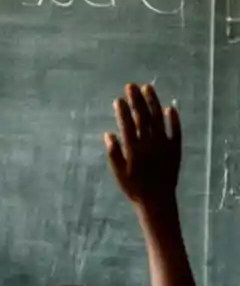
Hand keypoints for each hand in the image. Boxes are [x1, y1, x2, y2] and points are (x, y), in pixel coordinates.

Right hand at [105, 83, 179, 209]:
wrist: (157, 199)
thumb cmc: (133, 187)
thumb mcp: (118, 173)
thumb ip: (114, 153)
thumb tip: (109, 134)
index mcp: (134, 150)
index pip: (127, 125)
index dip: (122, 111)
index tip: (118, 99)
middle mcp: (150, 144)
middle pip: (143, 118)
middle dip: (136, 101)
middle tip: (131, 86)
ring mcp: (164, 146)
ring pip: (159, 120)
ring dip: (153, 103)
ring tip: (148, 88)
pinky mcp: (175, 149)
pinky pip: (176, 132)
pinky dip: (174, 120)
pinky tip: (170, 108)